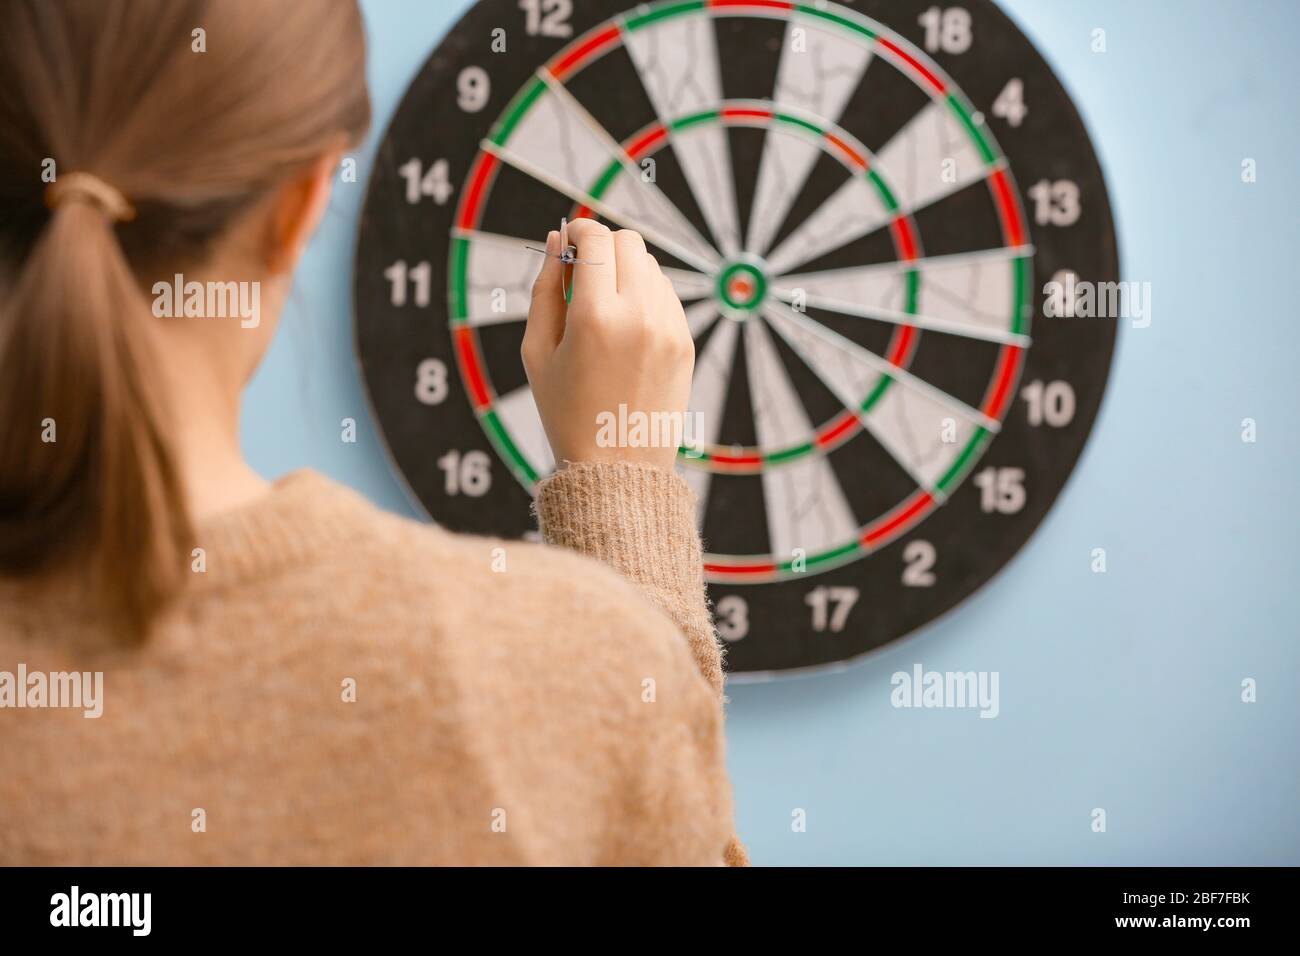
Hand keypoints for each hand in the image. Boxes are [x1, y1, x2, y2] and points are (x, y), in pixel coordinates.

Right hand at [522, 219, 693, 471]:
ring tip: (604, 309)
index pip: (596, 239)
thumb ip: (545, 288)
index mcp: (595, 318)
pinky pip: (667, 295)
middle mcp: (639, 316)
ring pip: (651, 266)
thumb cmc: (567, 414)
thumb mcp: (538, 352)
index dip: (579, 230)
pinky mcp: (686, 342)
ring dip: (626, 271)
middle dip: (604, 247)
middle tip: (585, 273)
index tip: (569, 240)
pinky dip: (646, 297)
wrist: (617, 469)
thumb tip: (559, 240)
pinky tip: (626, 329)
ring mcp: (670, 329)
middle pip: (628, 242)